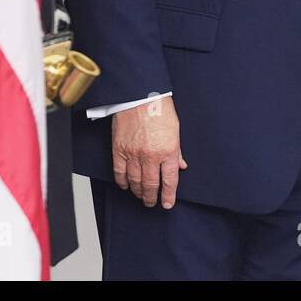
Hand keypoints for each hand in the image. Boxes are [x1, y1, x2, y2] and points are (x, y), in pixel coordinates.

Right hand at [111, 94, 187, 208]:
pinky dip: (122, 182)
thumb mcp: (176, 130)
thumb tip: (181, 166)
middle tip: (152, 202)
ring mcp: (134, 154)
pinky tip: (126, 186)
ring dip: (138, 192)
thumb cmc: (160, 110)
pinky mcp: (119, 150)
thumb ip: (177, 151)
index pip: (169, 181)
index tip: (167, 204)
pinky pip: (119, 173)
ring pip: (135, 182)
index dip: (168, 195)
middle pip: (150, 185)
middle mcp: (151, 156)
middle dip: (152, 197)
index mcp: (168, 151)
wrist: (140, 97)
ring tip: (141, 196)